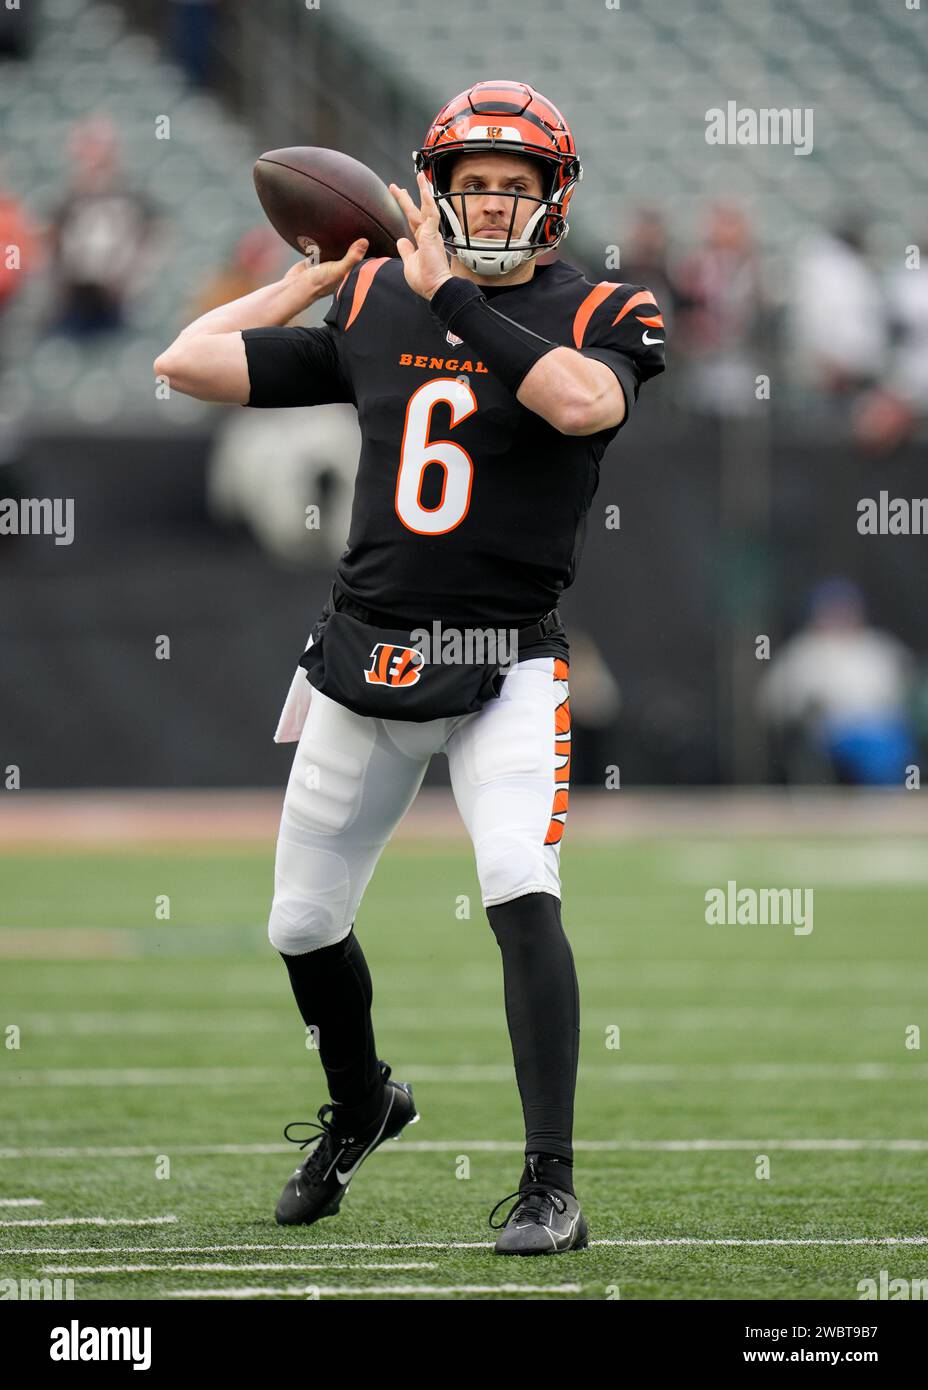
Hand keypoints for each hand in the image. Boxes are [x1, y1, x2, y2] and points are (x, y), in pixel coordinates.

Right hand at [280, 237, 368, 306]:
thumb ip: (352, 258)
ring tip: (348, 227)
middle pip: (350, 254)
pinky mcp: (318, 258)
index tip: (375, 239)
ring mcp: (329, 264)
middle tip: (362, 229)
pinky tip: (330, 232)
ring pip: (338, 250)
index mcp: (349, 275)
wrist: (296, 284)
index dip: (369, 253)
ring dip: (340, 242)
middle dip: (355, 244)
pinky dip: (326, 241)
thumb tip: (365, 242)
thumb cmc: (318, 282)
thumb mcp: (338, 270)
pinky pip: (324, 246)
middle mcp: (340, 269)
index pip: (363, 263)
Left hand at [390, 172, 452, 300]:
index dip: (406, 206)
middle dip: (408, 196)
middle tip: (400, 185)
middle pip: (418, 210)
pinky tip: (425, 192)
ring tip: (420, 177)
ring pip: (428, 208)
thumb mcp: (409, 263)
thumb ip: (406, 250)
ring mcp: (431, 235)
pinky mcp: (433, 236)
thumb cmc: (425, 280)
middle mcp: (428, 235)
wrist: (435, 288)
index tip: (399, 194)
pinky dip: (429, 203)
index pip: (412, 219)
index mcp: (423, 240)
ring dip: (423, 191)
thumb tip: (401, 240)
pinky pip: (432, 216)